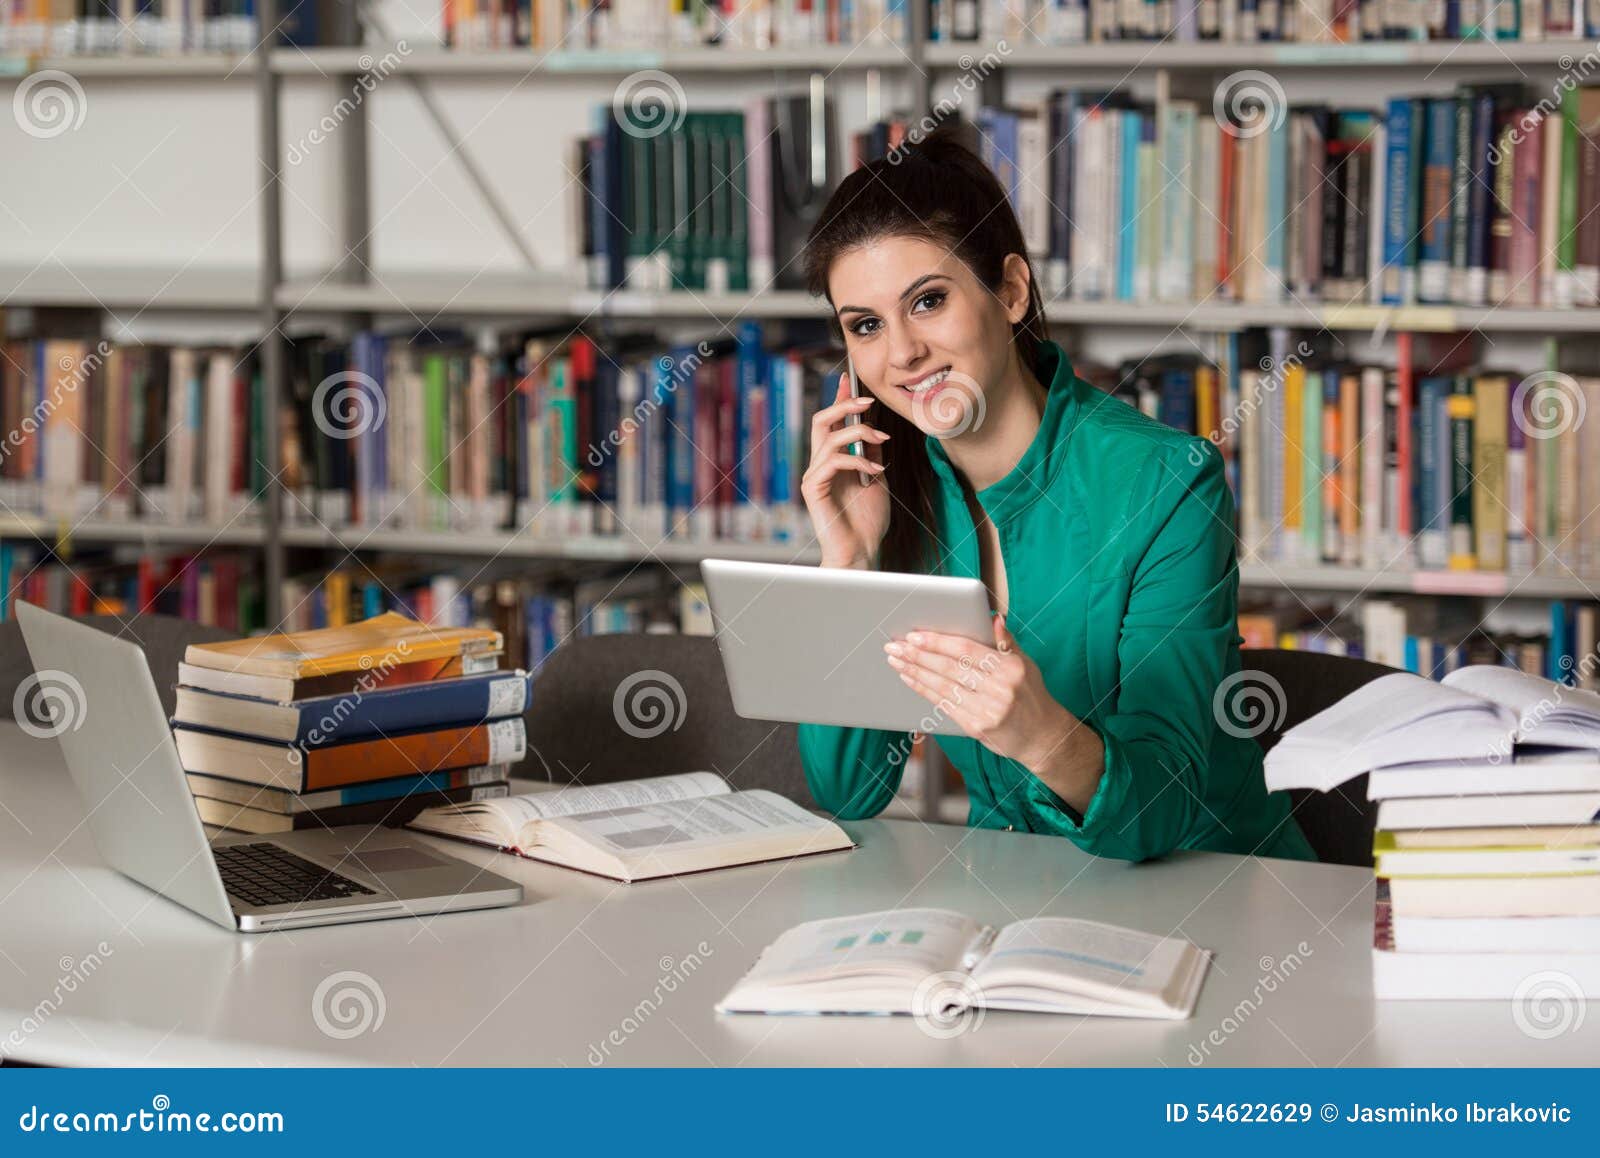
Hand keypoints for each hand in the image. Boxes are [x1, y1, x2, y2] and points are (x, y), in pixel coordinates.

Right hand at [801, 373, 891, 569]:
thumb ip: (871, 456)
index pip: (832, 423)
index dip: (839, 400)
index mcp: (832, 462)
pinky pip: (833, 461)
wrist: (861, 551)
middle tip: (868, 401)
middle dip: (844, 405)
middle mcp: (819, 465)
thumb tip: (874, 432)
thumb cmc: (868, 521)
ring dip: (860, 432)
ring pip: (829, 437)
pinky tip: (874, 470)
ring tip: (882, 441)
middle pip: (821, 420)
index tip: (850, 381)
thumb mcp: (876, 480)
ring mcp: (815, 476)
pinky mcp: (814, 489)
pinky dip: (857, 460)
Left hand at [884, 616, 1104, 810]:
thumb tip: (993, 618)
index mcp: (1010, 668)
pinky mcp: (976, 728)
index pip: (967, 650)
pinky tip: (910, 678)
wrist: (1042, 737)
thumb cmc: (1031, 694)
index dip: (938, 642)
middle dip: (918, 655)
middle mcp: (999, 689)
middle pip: (950, 668)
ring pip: (943, 687)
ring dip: (915, 671)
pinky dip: (924, 690)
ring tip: (896, 660)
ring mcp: (987, 711)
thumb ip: (1006, 642)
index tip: (915, 635)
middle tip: (895, 645)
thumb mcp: (1025, 664)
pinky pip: (944, 705)